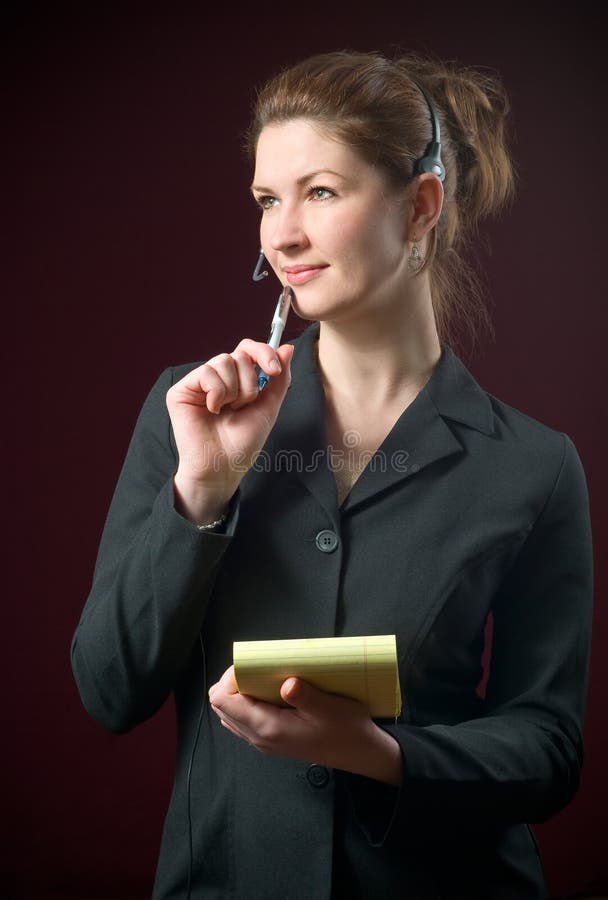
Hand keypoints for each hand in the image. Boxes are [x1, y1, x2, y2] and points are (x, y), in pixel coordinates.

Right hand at [166, 340, 293, 522]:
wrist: (223, 466)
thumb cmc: (243, 443)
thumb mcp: (268, 407)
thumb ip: (279, 378)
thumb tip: (287, 348)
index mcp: (237, 380)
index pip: (249, 349)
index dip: (264, 352)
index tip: (274, 370)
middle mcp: (218, 378)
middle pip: (239, 354)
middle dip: (249, 382)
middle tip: (242, 406)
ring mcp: (199, 383)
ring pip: (223, 361)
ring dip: (234, 390)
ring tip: (227, 411)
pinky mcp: (181, 390)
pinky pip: (206, 372)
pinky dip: (216, 392)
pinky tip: (213, 410)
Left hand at [208, 666, 401, 785]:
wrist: (360, 753)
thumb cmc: (346, 729)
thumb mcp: (329, 708)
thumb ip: (304, 695)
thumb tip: (286, 683)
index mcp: (267, 728)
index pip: (222, 701)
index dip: (229, 678)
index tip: (251, 664)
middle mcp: (259, 737)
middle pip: (221, 707)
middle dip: (232, 683)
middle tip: (256, 668)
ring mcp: (263, 742)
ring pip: (230, 715)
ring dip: (239, 693)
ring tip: (261, 678)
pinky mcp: (271, 741)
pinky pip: (243, 721)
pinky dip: (247, 703)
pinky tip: (269, 693)